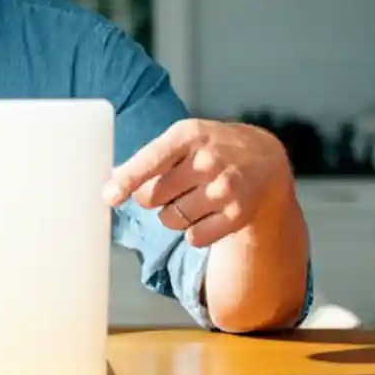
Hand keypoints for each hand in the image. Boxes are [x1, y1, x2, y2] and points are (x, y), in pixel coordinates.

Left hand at [102, 118, 292, 247]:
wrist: (264, 159)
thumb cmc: (211, 148)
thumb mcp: (182, 139)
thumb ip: (147, 158)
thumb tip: (111, 181)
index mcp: (188, 135)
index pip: (152, 159)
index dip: (128, 179)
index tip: (109, 196)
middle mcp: (208, 160)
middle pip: (153, 197)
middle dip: (154, 198)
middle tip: (173, 188)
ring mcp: (225, 188)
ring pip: (170, 220)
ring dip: (174, 216)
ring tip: (194, 198)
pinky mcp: (238, 214)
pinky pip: (194, 238)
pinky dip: (195, 233)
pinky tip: (209, 214)